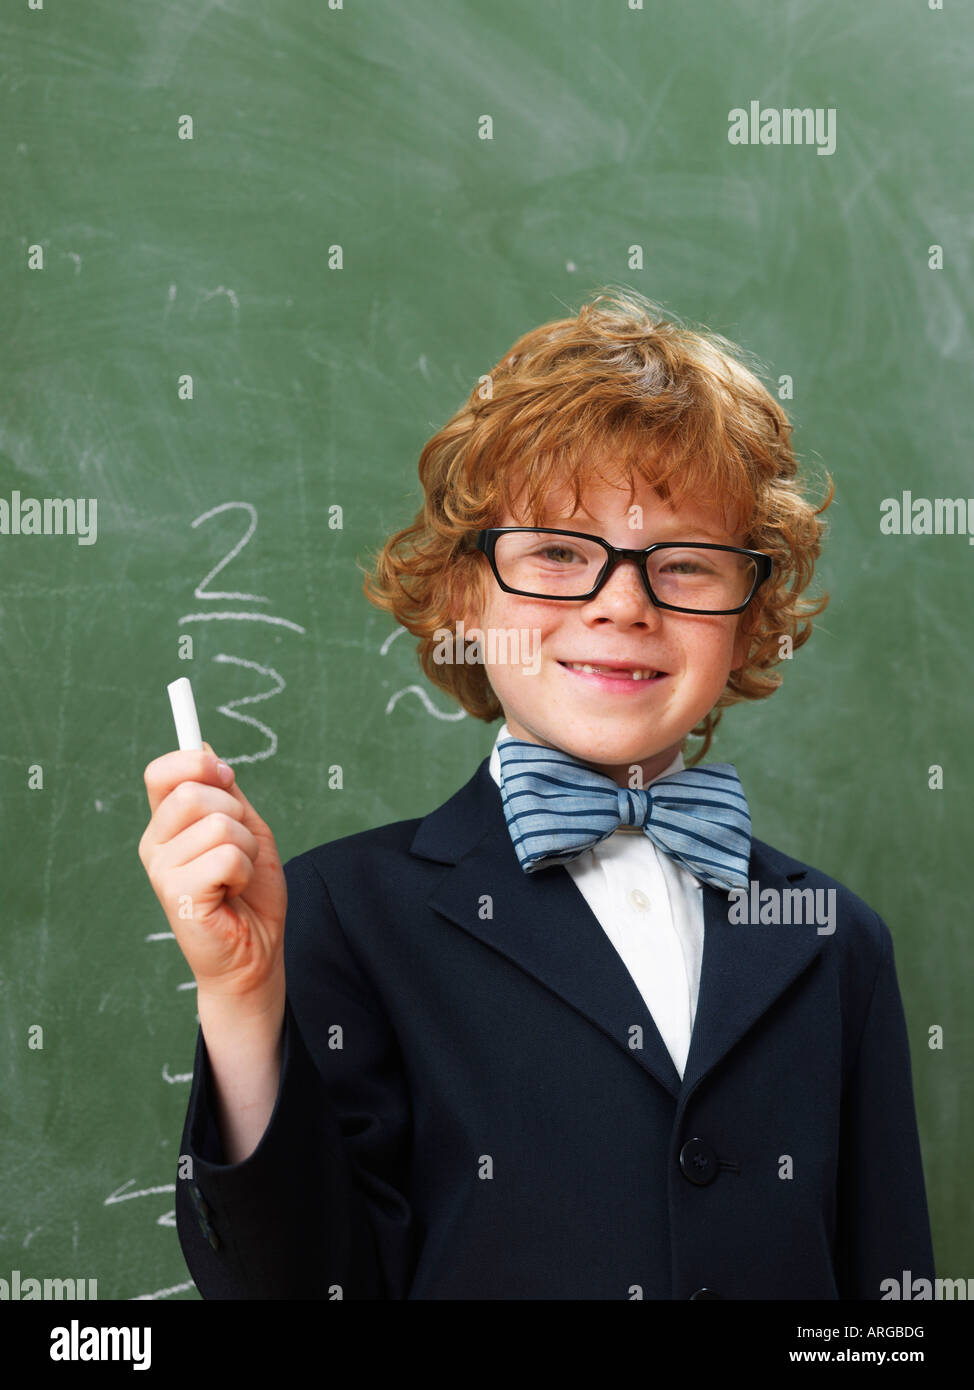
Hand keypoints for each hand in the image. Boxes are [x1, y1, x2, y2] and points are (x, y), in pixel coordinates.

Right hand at [139, 741, 286, 1003]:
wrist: (255, 952)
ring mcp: (161, 870)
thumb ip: (227, 793)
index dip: (196, 763)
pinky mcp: (176, 895)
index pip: (161, 772)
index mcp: (167, 824)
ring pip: (220, 825)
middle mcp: (155, 844)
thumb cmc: (250, 894)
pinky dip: (245, 873)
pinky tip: (232, 893)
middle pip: (195, 792)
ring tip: (238, 876)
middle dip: (237, 814)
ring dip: (247, 849)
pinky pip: (227, 857)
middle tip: (240, 848)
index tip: (225, 775)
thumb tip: (205, 748)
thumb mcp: (247, 830)